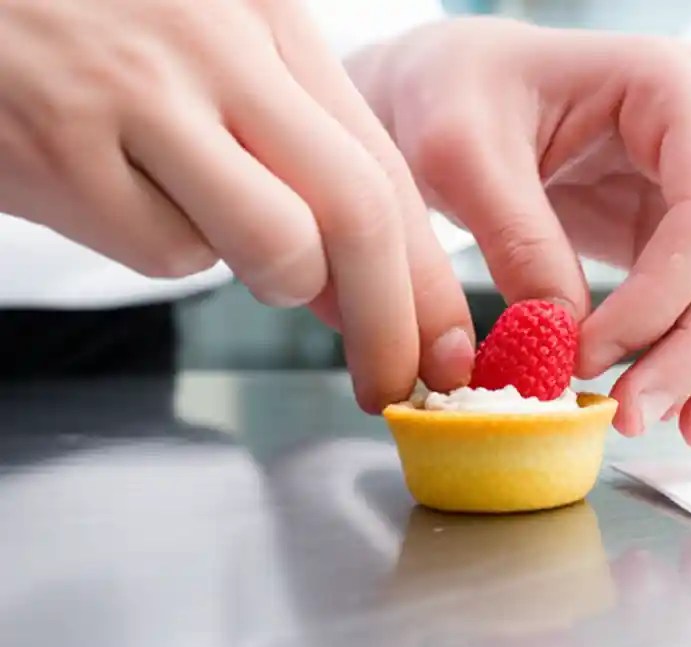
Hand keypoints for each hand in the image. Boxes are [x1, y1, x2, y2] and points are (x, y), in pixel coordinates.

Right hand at [0, 0, 474, 411]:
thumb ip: (300, 158)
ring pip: (276, 249)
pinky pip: (163, 253)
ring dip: (271, 279)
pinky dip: (159, 246)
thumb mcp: (217, 57)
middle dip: (391, 322)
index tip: (445, 343)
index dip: (428, 273)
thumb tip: (364, 293)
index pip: (385, 166)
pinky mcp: (63, 153)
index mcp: (271, 17)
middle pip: (358, 216)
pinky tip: (116, 184)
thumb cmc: (98, 29)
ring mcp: (138, 95)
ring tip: (209, 220)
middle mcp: (220, 45)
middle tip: (393, 384)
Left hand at [359, 18, 690, 449]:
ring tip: (671, 428)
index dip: (661, 301)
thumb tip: (562, 339)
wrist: (453, 89)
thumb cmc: (455, 91)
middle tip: (633, 415)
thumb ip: (517, 238)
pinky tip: (677, 407)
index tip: (587, 354)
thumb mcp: (461, 151)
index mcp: (678, 89)